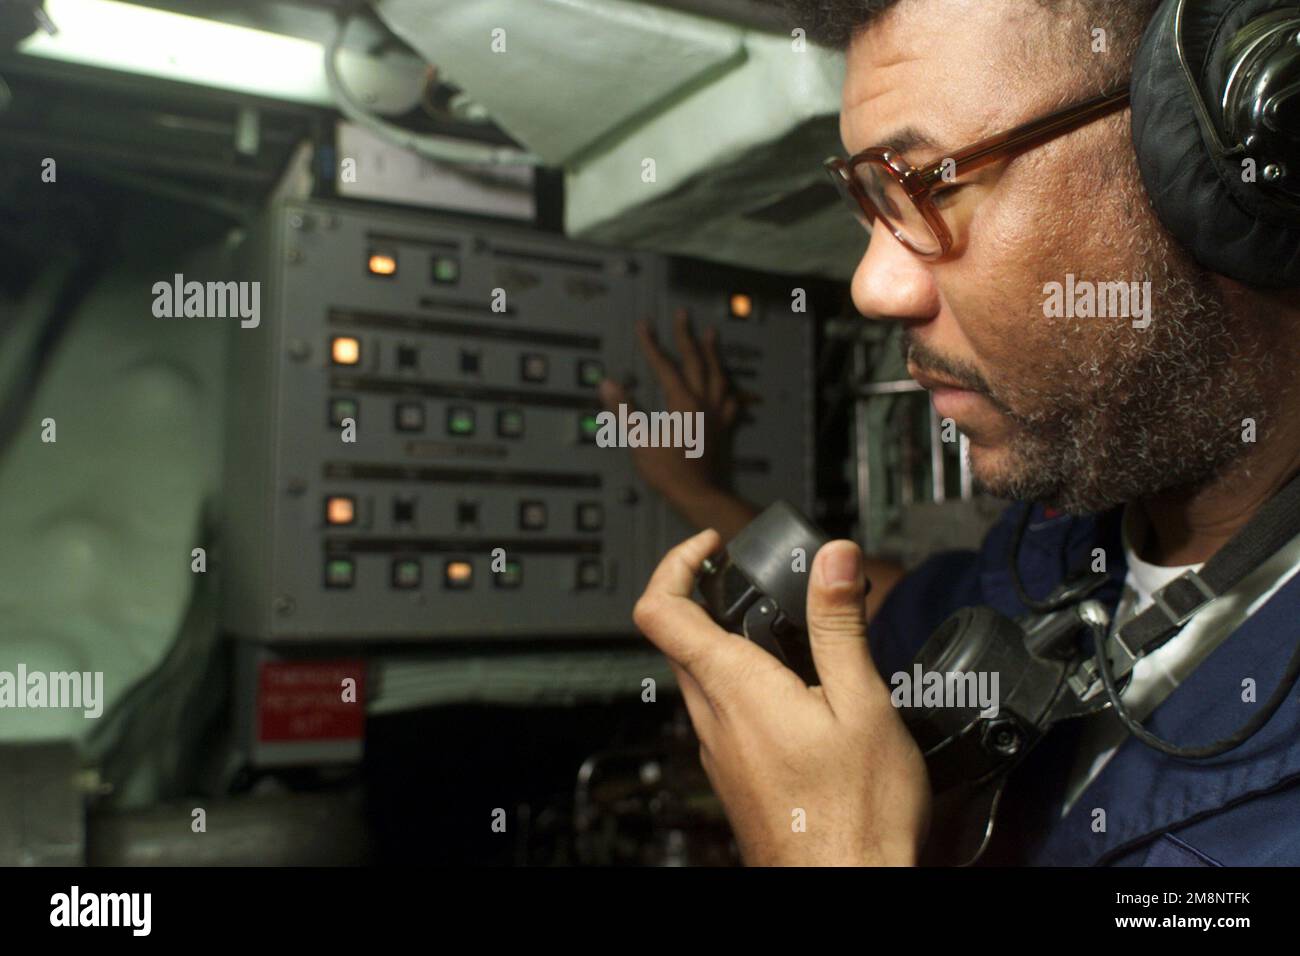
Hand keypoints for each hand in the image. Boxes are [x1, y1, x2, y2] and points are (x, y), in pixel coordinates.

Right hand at [600, 310, 738, 500]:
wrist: (699, 495)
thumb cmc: (668, 472)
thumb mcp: (640, 441)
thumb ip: (624, 411)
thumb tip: (608, 384)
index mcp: (683, 402)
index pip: (664, 365)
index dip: (652, 344)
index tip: (643, 325)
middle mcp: (703, 402)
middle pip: (697, 361)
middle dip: (686, 336)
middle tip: (682, 314)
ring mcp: (716, 414)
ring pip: (718, 375)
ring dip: (713, 353)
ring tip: (711, 335)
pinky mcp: (723, 428)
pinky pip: (731, 401)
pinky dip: (730, 387)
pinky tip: (729, 384)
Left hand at [633, 529, 930, 865]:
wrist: (845, 884)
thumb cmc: (855, 814)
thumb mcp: (863, 703)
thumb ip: (840, 626)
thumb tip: (833, 559)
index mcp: (734, 687)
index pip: (660, 608)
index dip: (676, 562)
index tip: (711, 545)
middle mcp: (713, 718)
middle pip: (680, 638)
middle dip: (711, 598)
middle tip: (753, 580)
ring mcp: (718, 749)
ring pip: (702, 677)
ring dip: (731, 643)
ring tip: (787, 633)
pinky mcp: (733, 774)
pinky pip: (723, 713)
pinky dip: (746, 685)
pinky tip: (797, 695)